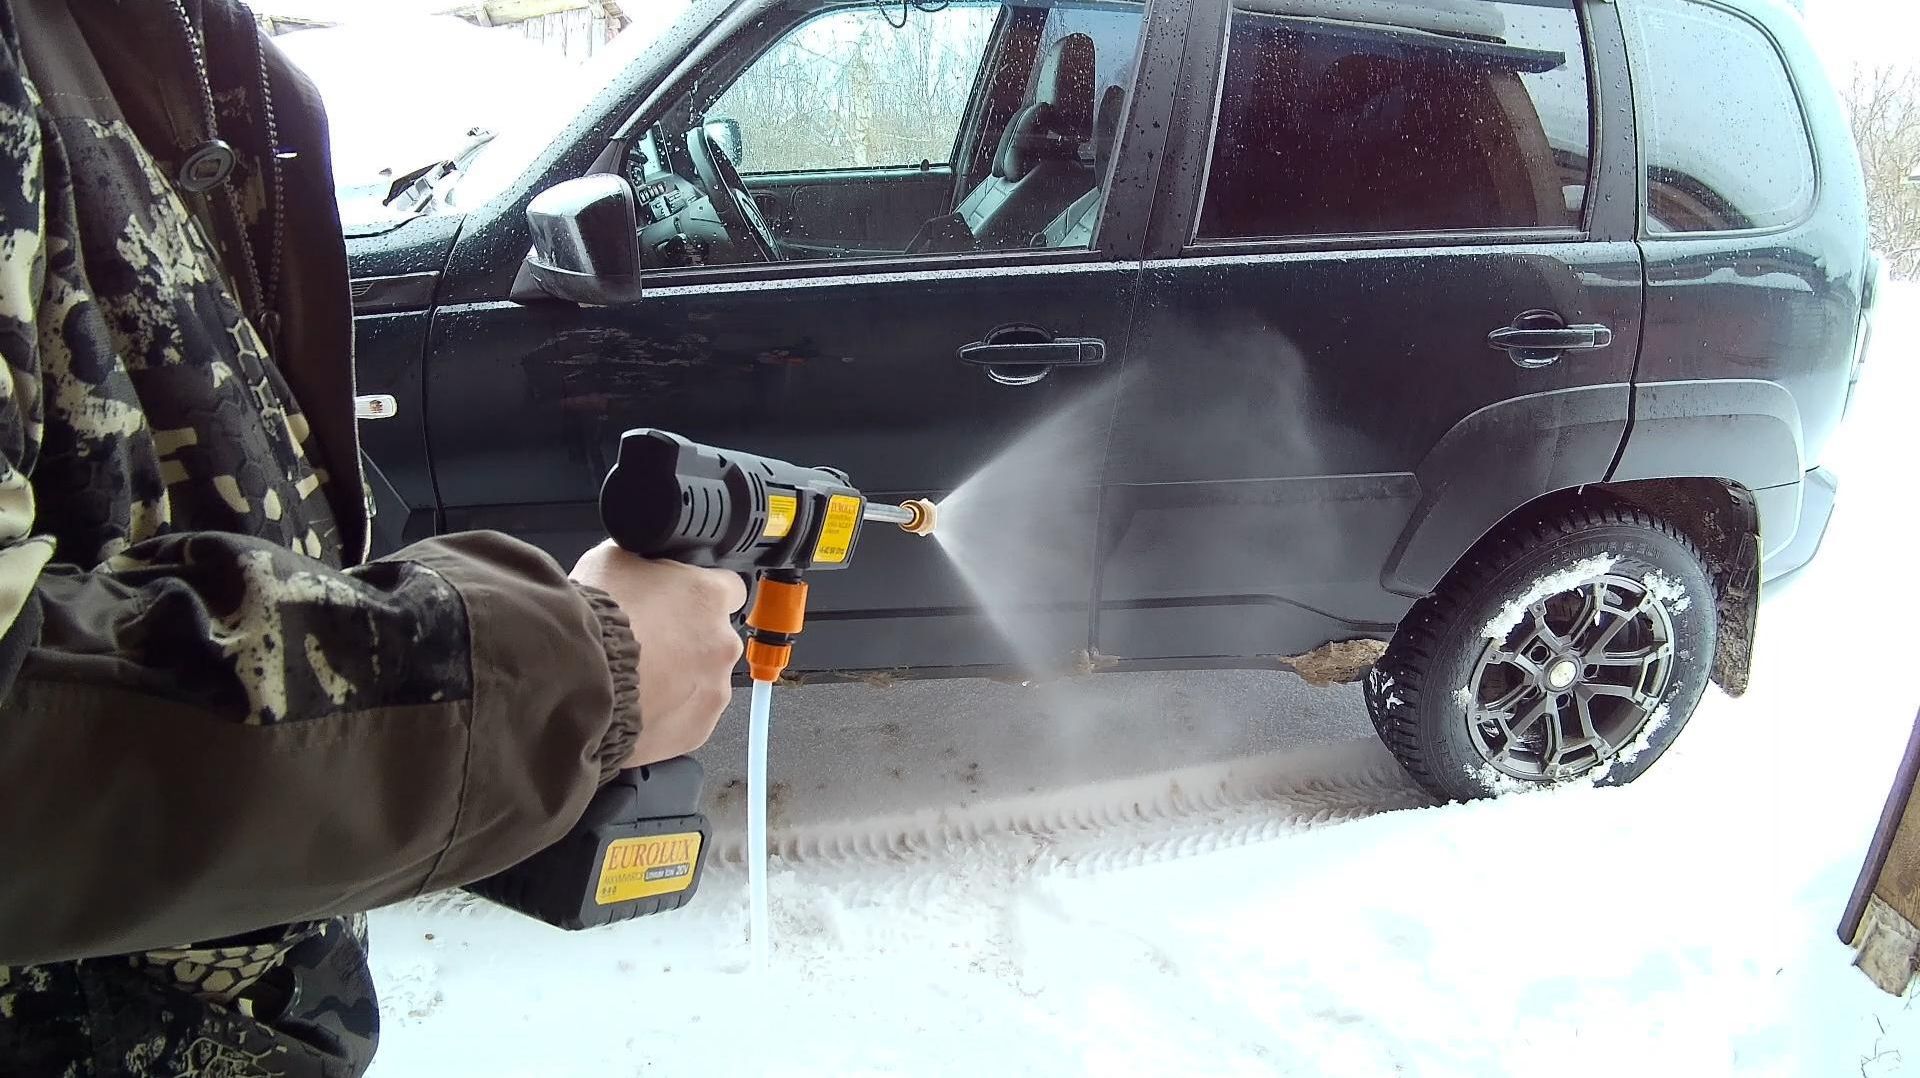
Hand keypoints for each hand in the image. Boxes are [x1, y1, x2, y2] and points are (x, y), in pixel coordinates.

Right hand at [570, 542, 747, 765]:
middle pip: (715, 637)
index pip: (728, 587)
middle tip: (648, 643)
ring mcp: (713, 691)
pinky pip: (689, 716)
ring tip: (637, 678)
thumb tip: (646, 563)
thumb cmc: (589, 625)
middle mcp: (722, 643)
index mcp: (708, 596)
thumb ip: (645, 562)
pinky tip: (638, 704)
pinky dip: (670, 712)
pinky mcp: (697, 730)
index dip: (699, 594)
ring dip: (680, 677)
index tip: (681, 603)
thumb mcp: (611, 560)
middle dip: (688, 640)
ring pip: (704, 679)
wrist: (569, 686)